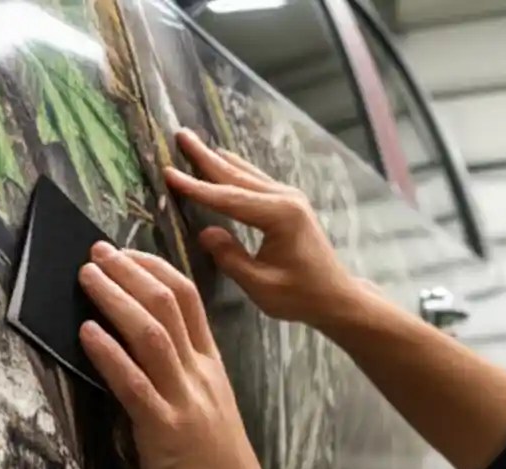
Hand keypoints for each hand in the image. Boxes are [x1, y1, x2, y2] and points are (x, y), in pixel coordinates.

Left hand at [78, 242, 277, 468]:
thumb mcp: (203, 414)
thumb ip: (173, 385)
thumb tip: (131, 364)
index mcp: (211, 368)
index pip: (190, 299)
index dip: (155, 268)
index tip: (127, 252)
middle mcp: (200, 375)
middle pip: (168, 304)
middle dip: (130, 271)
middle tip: (97, 251)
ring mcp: (185, 400)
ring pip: (152, 332)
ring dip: (115, 299)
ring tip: (87, 276)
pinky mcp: (166, 429)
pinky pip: (135, 382)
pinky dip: (109, 353)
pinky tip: (87, 332)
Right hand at [164, 129, 356, 325]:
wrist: (336, 296)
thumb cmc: (300, 295)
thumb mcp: (260, 285)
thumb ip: (231, 258)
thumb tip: (205, 232)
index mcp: (278, 216)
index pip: (228, 198)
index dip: (196, 187)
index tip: (169, 172)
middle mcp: (285, 199)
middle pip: (236, 175)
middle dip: (205, 157)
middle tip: (180, 135)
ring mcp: (289, 198)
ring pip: (246, 174)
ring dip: (218, 159)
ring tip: (195, 143)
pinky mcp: (289, 204)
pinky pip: (255, 181)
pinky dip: (234, 170)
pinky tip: (224, 161)